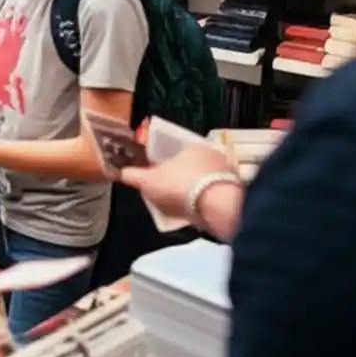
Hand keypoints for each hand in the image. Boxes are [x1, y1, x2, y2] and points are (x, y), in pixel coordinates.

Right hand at [118, 143, 235, 217]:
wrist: (219, 206)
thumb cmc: (180, 187)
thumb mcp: (148, 181)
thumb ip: (132, 175)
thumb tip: (118, 171)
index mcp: (190, 145)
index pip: (173, 152)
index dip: (162, 165)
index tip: (157, 180)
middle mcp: (211, 153)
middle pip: (190, 166)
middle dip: (179, 178)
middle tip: (169, 195)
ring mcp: (227, 170)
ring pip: (204, 179)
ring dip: (195, 190)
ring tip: (184, 207)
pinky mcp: (237, 188)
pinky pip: (216, 192)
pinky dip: (207, 200)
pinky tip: (199, 211)